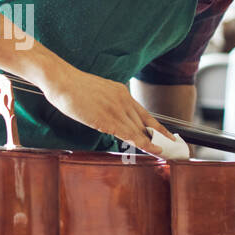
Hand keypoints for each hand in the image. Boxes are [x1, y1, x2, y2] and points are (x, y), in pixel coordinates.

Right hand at [33, 63, 175, 153]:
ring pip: (140, 130)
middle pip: (146, 123)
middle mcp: (123, 99)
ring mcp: (116, 108)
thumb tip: (111, 118)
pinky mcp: (107, 118)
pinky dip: (144, 144)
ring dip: (155, 143)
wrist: (62, 80)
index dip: (158, 127)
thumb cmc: (72, 88)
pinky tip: (153, 150)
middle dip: (160, 137)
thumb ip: (108, 104)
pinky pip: (130, 134)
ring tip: (167, 153)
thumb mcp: (97, 93)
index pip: (144, 113)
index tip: (169, 136)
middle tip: (172, 149)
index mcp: (121, 92)